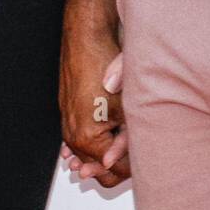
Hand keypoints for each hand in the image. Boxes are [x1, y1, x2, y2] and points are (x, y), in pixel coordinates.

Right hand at [59, 23, 128, 187]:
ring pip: (88, 153)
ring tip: (122, 143)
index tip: (142, 157)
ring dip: (104, 151)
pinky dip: (94, 140)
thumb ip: (126, 140)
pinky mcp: (67, 113)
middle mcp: (72, 135)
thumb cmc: (103, 66)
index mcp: (86, 138)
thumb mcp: (125, 107)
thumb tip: (126, 159)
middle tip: (135, 153)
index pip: (113, 170)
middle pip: (97, 166)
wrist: (85, 40)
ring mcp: (67, 124)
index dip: (131, 164)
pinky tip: (105, 135)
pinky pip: (80, 137)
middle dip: (117, 162)